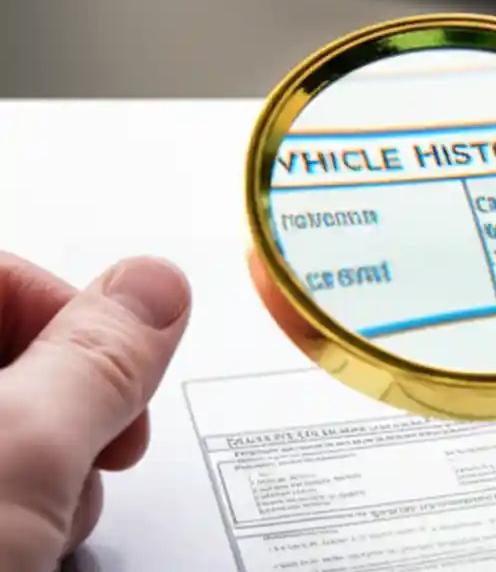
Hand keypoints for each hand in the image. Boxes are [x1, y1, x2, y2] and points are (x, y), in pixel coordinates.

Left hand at [0, 254, 190, 571]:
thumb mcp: (26, 451)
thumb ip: (100, 357)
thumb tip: (158, 284)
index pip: (7, 275)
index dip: (75, 318)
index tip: (108, 374)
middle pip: (26, 355)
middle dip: (78, 408)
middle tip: (84, 457)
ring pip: (23, 426)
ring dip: (61, 473)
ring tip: (42, 525)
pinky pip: (15, 483)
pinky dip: (35, 513)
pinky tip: (29, 549)